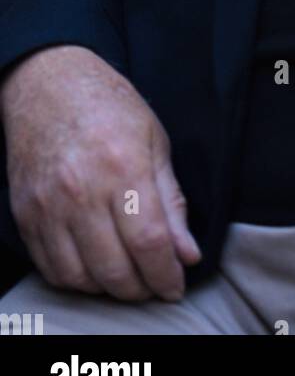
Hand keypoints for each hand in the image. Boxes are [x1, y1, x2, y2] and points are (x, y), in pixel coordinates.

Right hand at [0, 45, 201, 302]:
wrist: (48, 85)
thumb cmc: (109, 106)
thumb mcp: (155, 141)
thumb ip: (172, 201)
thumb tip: (188, 254)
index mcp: (123, 167)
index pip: (149, 242)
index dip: (166, 275)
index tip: (176, 287)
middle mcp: (82, 191)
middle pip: (115, 269)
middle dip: (142, 289)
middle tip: (155, 285)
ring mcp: (49, 206)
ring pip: (81, 277)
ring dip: (109, 290)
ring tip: (128, 277)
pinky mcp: (26, 214)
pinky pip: (51, 268)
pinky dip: (76, 280)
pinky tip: (95, 268)